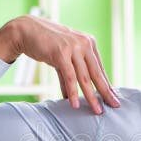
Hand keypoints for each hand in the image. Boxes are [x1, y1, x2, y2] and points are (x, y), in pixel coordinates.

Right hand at [0, 14, 118, 114]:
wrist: (26, 30)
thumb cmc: (45, 44)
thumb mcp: (63, 57)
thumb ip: (69, 74)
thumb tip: (71, 96)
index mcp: (88, 43)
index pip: (99, 68)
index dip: (106, 84)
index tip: (112, 98)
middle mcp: (84, 44)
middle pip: (97, 74)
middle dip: (106, 92)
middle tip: (114, 106)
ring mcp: (73, 48)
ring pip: (85, 78)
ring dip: (91, 96)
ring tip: (97, 110)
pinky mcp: (61, 53)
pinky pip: (69, 77)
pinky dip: (73, 92)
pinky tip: (74, 103)